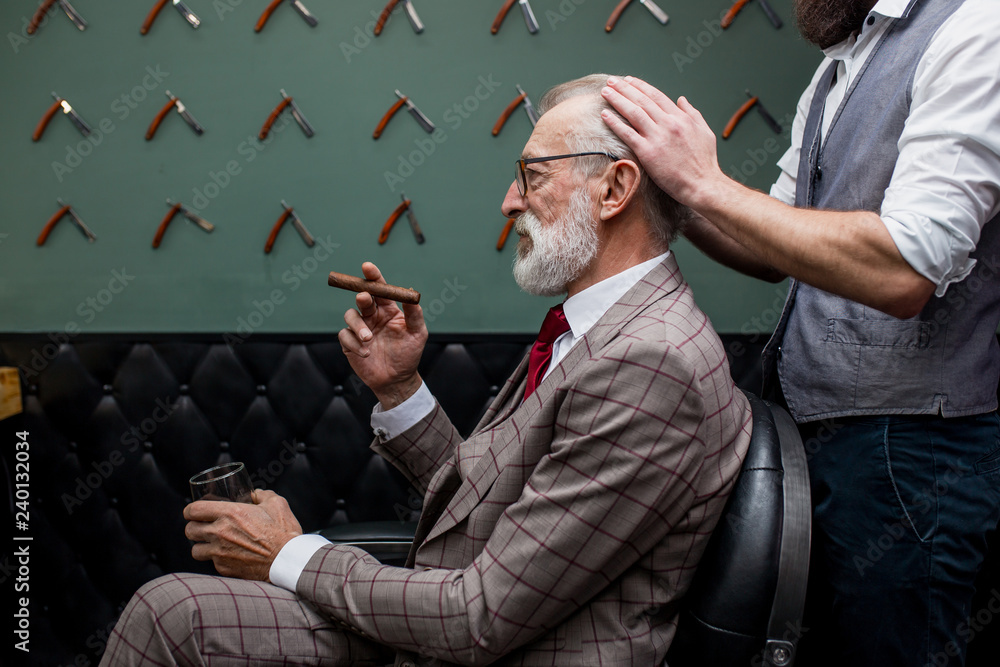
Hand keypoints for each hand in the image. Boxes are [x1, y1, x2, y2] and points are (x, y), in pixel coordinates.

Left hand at [185, 490, 302, 580]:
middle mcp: (220, 533)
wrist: (287, 561)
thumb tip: (256, 494)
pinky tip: (228, 555)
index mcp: (230, 514)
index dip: (190, 510)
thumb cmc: (284, 532)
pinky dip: (216, 559)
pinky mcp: (224, 568)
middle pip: (190, 530)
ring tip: (211, 543)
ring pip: (195, 550)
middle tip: (203, 526)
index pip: (194, 510)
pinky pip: (212, 563)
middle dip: (194, 527)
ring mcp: (220, 553)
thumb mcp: (277, 504)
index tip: (194, 512)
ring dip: (201, 545)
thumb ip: (263, 495)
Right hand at [338, 261, 427, 408]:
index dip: (373, 276)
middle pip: (363, 298)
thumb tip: (412, 295)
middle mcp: (373, 316)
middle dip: (362, 296)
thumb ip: (414, 314)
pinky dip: (354, 343)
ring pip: (350, 316)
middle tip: (364, 298)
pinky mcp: (350, 343)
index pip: (380, 288)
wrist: (397, 380)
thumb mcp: (418, 333)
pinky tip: (366, 353)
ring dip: (358, 326)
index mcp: (388, 309)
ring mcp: (360, 329)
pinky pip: (345, 336)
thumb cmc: (409, 354)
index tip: (367, 267)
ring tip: (369, 339)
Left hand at [601, 76, 725, 207]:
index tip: (629, 80)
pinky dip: (615, 122)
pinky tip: (605, 114)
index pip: (656, 96)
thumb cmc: (705, 162)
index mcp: (681, 118)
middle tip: (611, 81)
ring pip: (633, 113)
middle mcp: (668, 124)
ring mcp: (657, 137)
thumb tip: (681, 99)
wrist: (702, 184)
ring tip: (605, 91)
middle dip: (624, 88)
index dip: (640, 86)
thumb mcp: (705, 132)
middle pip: (641, 100)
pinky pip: (627, 134)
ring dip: (617, 100)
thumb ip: (692, 113)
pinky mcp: (648, 153)